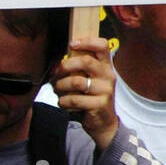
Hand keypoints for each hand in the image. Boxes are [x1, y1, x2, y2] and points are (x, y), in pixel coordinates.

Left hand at [52, 37, 119, 151]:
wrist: (103, 123)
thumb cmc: (90, 98)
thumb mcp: (87, 80)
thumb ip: (77, 69)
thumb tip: (56, 64)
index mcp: (105, 66)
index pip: (102, 46)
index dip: (87, 41)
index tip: (71, 45)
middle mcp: (108, 76)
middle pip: (85, 61)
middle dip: (65, 66)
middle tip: (57, 74)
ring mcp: (105, 90)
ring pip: (76, 81)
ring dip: (60, 86)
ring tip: (58, 90)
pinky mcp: (99, 104)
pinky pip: (74, 99)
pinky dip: (63, 101)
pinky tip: (64, 103)